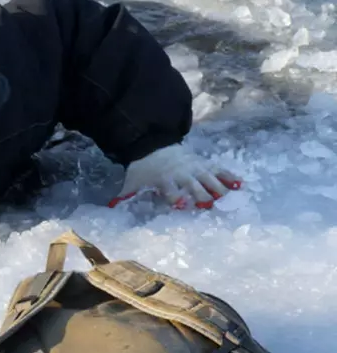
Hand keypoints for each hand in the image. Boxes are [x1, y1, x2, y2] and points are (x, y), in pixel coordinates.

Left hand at [108, 144, 241, 208]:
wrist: (153, 144)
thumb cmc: (143, 169)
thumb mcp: (132, 181)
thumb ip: (125, 196)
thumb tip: (113, 208)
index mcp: (164, 179)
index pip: (171, 190)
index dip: (175, 198)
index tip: (182, 206)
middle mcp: (182, 173)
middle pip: (194, 185)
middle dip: (202, 195)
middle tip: (211, 206)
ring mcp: (195, 167)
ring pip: (209, 178)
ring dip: (219, 189)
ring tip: (230, 200)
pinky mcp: (203, 163)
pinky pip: (218, 169)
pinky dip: (229, 176)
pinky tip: (240, 185)